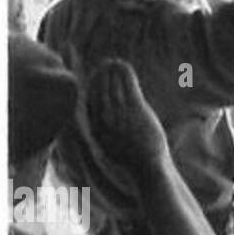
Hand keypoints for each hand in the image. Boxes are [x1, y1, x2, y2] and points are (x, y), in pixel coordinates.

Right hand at [86, 59, 169, 175]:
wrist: (147, 172)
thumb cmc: (130, 167)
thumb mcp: (107, 155)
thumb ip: (100, 141)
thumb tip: (96, 139)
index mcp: (94, 131)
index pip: (86, 104)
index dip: (87, 90)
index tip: (88, 80)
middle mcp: (104, 120)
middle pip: (97, 91)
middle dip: (97, 76)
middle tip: (101, 65)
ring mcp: (120, 114)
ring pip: (111, 86)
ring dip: (110, 72)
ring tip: (111, 62)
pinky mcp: (136, 110)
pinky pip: (126, 86)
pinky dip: (123, 74)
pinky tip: (122, 65)